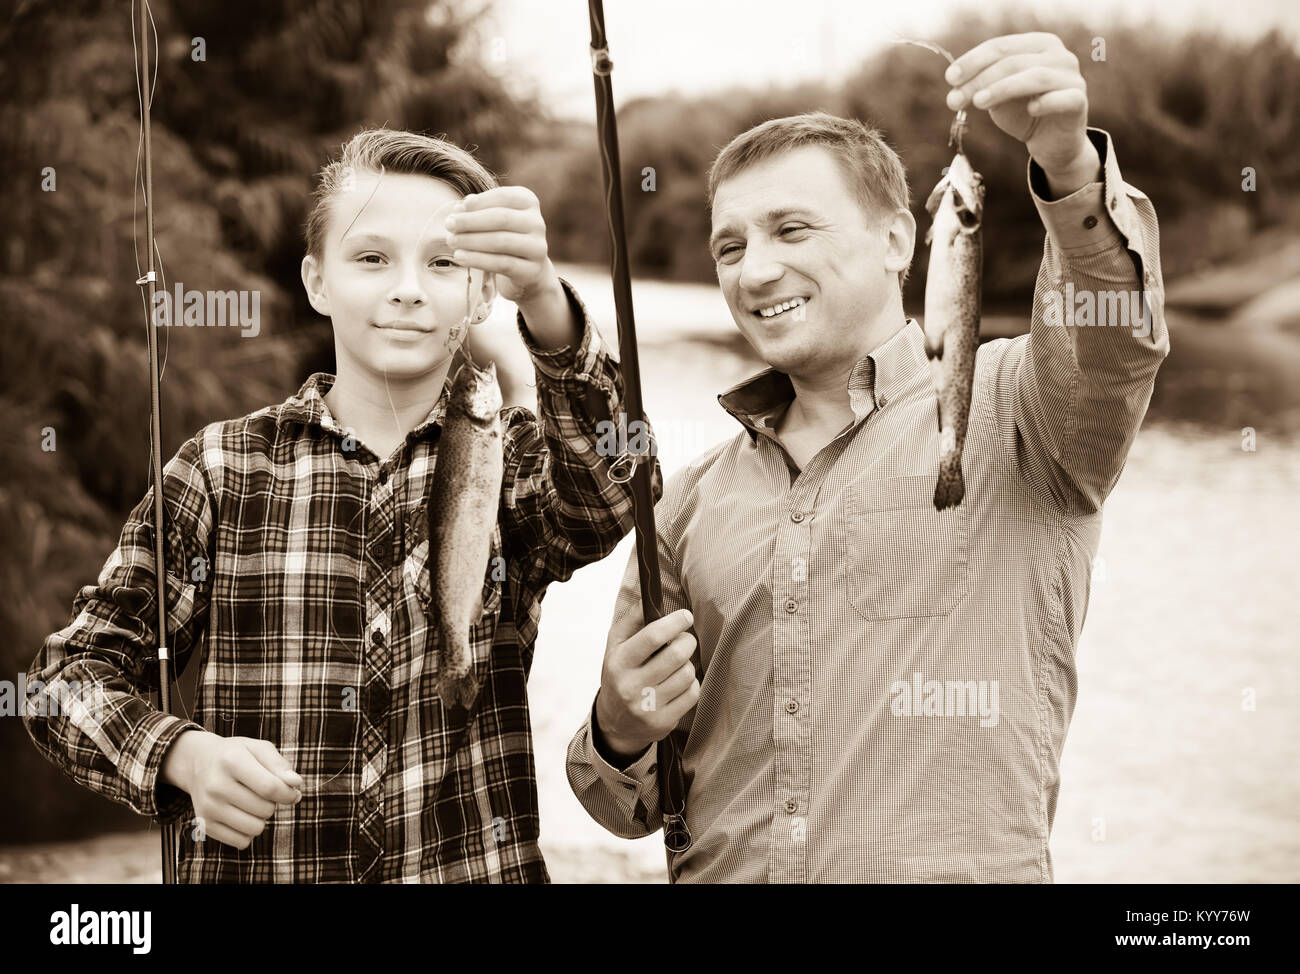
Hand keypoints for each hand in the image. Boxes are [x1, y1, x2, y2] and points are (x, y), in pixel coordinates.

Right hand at [161, 730, 303, 849]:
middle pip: (265, 809)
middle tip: (262, 792)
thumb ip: (280, 765)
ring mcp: (208, 807)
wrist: (197, 763)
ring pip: (255, 829)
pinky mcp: (205, 825)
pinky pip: (242, 842)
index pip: (270, 787)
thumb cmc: (236, 755)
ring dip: (262, 818)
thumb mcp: (259, 749)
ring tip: (253, 803)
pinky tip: (242, 815)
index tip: (293, 792)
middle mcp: (216, 785)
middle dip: (273, 802)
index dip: (289, 794)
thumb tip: (296, 784)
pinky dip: (249, 832)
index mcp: (232, 760)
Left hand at [443, 185, 559, 307]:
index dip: (478, 203)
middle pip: (501, 218)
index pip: (503, 197)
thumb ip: (477, 209)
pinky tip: (460, 257)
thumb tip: (460, 207)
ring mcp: (538, 247)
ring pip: (502, 241)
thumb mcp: (492, 218)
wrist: (527, 269)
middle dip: (470, 221)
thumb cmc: (503, 235)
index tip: (456, 210)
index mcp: (529, 202)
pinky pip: (502, 263)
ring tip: (451, 242)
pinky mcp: (532, 270)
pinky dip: (478, 260)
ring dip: (471, 241)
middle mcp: (537, 223)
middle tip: (448, 225)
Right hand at [594, 605, 699, 761]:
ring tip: (677, 665)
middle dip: (687, 641)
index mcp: (619, 662)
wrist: (615, 723)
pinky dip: (691, 684)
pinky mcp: (663, 721)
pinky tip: (679, 684)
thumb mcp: (615, 647)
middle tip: (685, 640)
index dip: (674, 622)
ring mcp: (648, 706)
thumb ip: (632, 621)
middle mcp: (631, 685)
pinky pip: (693, 694)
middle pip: (676, 654)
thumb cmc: (619, 675)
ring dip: (688, 665)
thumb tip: (649, 598)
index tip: (686, 616)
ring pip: (687, 673)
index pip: (652, 636)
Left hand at [946, 32, 1092, 176]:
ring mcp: (1071, 76)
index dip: (973, 61)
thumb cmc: (1023, 113)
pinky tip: (1030, 109)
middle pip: (1014, 61)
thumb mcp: (997, 98)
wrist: (1051, 142)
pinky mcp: (1078, 101)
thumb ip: (980, 90)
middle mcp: (1058, 55)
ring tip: (978, 102)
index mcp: (1037, 45)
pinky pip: (1062, 98)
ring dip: (1003, 88)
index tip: (950, 78)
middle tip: (956, 98)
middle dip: (981, 79)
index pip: (1001, 46)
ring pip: (1035, 77)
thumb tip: (954, 93)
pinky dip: (1045, 102)